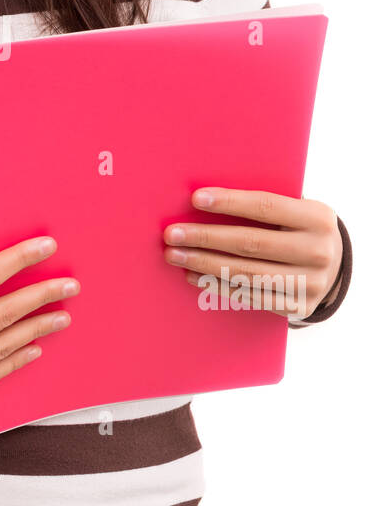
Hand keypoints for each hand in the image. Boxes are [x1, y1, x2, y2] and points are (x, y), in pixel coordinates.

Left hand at [162, 188, 343, 318]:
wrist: (332, 266)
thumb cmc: (297, 228)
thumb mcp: (294, 210)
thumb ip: (261, 206)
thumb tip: (202, 200)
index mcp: (317, 217)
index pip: (266, 206)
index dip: (229, 203)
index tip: (196, 199)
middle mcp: (318, 251)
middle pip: (250, 243)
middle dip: (206, 237)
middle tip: (172, 234)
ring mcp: (310, 282)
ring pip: (246, 273)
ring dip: (204, 264)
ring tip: (175, 255)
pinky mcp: (298, 307)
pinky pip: (250, 296)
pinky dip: (217, 286)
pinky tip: (193, 276)